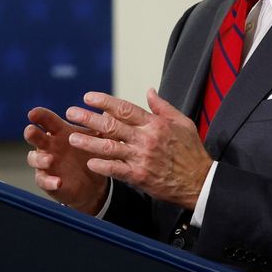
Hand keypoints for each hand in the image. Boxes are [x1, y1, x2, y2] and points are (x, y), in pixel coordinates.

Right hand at [25, 106, 107, 212]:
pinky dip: (49, 181)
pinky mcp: (48, 180)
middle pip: (34, 136)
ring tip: (49, 160)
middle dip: (31, 133)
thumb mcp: (99, 139)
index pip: (46, 120)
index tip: (34, 113)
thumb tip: (110, 110)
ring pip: (34, 159)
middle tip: (31, 131)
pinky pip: (43, 181)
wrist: (95, 183)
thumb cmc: (93, 154)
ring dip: (39, 159)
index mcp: (60, 132)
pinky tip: (57, 182)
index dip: (39, 115)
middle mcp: (49, 146)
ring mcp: (46, 163)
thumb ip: (101, 125)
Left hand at [63, 90, 212, 209]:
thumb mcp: (182, 123)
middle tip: (72, 113)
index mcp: (155, 124)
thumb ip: (163, 107)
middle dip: (89, 118)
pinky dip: (102, 166)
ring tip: (73, 137)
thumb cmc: (191, 152)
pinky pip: (116, 170)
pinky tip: (90, 162)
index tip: (88, 97)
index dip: (104, 102)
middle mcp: (146, 139)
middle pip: (112, 125)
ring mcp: (141, 158)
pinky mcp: (140, 176)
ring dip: (89, 142)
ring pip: (110, 147)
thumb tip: (149, 91)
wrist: (200, 181)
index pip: (125, 108)